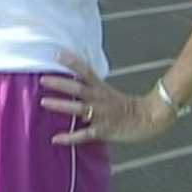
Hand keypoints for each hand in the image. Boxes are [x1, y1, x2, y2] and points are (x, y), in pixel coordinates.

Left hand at [39, 50, 176, 145]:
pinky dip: (70, 137)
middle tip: (42, 79)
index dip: (72, 61)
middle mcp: (100, 99)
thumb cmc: (125, 106)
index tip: (57, 53)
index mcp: (101, 88)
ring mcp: (101, 115)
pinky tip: (56, 139)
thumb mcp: (107, 91)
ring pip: (79, 109)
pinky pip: (84, 135)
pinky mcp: (103, 130)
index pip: (85, 70)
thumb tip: (71, 82)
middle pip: (78, 89)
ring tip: (44, 102)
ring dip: (61, 105)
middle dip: (60, 84)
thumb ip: (90, 86)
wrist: (148, 118)